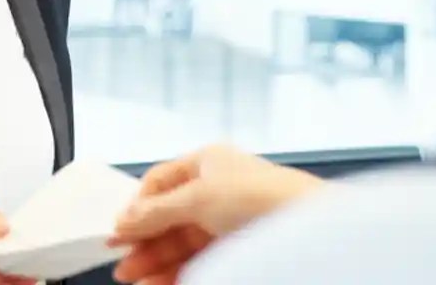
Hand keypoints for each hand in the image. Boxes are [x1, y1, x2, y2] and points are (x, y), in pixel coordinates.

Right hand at [110, 145, 325, 283]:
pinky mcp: (239, 250)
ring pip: (182, 244)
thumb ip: (157, 211)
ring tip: (138, 281)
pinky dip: (178, 273)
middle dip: (144, 241)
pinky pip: (199, 261)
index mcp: (208, 163)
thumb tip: (126, 219)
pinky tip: (162, 283)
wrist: (314, 231)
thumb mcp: (199, 198)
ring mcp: (228, 221)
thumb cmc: (267, 198)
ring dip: (157, 262)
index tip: (120, 231)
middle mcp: (218, 190)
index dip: (139, 206)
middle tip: (124, 265)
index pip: (161, 181)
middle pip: (169, 217)